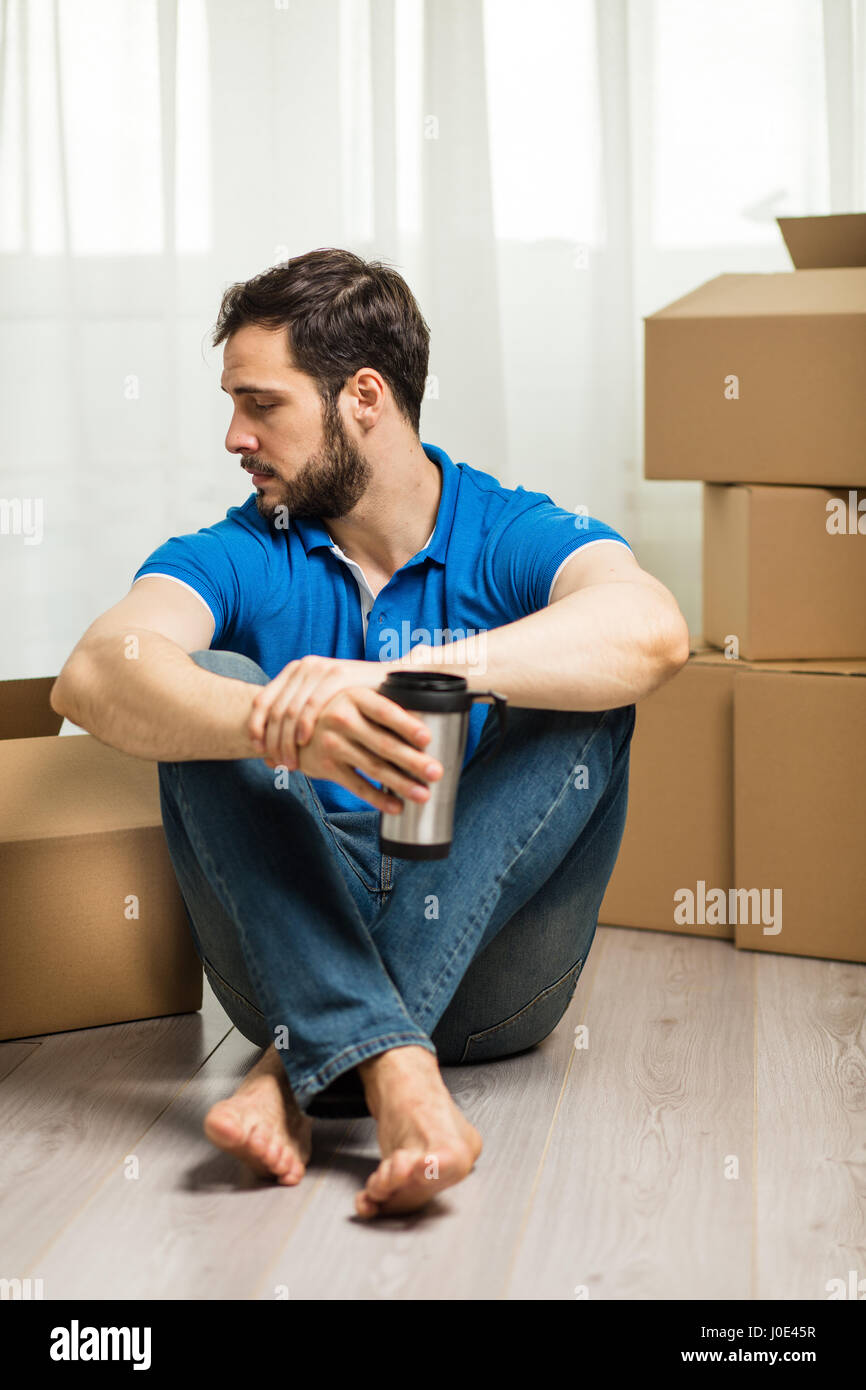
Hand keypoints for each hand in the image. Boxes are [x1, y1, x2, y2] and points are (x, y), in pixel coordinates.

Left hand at [248, 655, 395, 770]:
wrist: (391, 682)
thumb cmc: (356, 700)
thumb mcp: (322, 707)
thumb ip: (297, 721)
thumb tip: (265, 756)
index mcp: (295, 671)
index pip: (262, 700)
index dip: (255, 727)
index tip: (258, 751)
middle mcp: (304, 666)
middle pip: (275, 709)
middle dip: (273, 740)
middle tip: (277, 764)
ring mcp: (320, 669)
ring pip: (290, 710)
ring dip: (287, 739)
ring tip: (290, 762)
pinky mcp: (337, 675)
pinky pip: (312, 704)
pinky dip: (305, 726)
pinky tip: (304, 743)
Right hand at [284, 685, 443, 813]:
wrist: (291, 728)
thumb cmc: (338, 710)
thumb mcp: (356, 694)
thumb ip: (388, 690)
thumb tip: (431, 667)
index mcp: (355, 696)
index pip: (385, 711)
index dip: (406, 725)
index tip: (427, 739)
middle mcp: (341, 718)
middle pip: (384, 744)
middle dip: (413, 761)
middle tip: (437, 773)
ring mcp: (331, 743)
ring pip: (373, 768)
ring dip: (401, 784)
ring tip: (423, 795)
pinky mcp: (324, 766)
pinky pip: (357, 785)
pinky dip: (378, 799)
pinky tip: (396, 807)